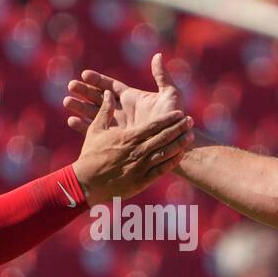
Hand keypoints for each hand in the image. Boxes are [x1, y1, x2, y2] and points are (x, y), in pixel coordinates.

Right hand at [64, 52, 185, 133]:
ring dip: (80, 107)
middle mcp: (124, 111)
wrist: (175, 145)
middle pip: (99, 98)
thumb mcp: (170, 96)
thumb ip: (162, 76)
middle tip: (70, 85)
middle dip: (84, 91)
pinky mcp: (117, 141)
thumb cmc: (174, 120)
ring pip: (94, 114)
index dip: (98, 80)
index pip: (111, 87)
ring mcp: (119, 126)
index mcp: (133, 100)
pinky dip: (83, 126)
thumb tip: (158, 55)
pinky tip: (71, 121)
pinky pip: (97, 132)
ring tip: (66, 101)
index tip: (84, 74)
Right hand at [71, 85, 192, 205]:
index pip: (154, 126)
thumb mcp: (96, 130)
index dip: (168, 119)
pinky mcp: (141, 181)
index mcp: (129, 138)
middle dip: (179, 128)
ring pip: (165, 153)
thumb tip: (107, 93)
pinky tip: (180, 156)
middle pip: (163, 137)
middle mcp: (138, 151)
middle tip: (191, 121)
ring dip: (179, 144)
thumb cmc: (90, 155)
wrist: (86, 183)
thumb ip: (105, 111)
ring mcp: (141, 167)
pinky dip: (172, 162)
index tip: (180, 113)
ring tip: (190, 137)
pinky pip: (161, 171)